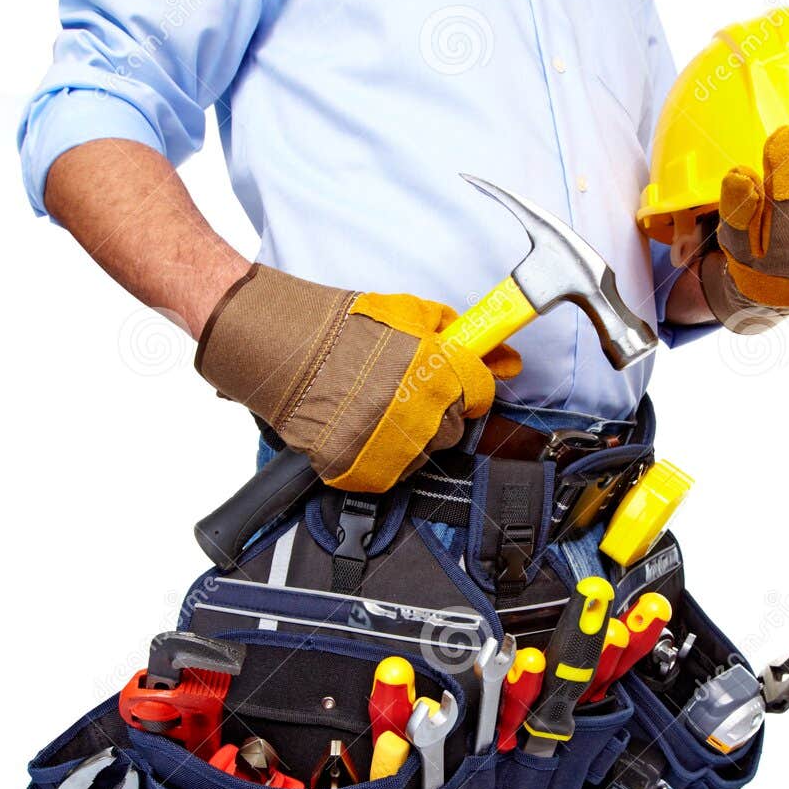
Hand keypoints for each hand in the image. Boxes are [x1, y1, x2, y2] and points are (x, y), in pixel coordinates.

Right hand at [196, 265, 519, 492]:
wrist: (283, 349)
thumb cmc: (341, 328)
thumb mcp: (410, 314)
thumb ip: (460, 335)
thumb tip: (506, 356)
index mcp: (439, 374)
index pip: (481, 392)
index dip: (469, 386)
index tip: (458, 385)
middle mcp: (422, 415)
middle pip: (454, 429)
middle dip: (438, 412)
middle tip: (406, 394)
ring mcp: (393, 447)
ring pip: (423, 456)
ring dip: (410, 437)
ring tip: (379, 411)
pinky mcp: (363, 471)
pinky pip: (390, 475)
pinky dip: (381, 459)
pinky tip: (363, 432)